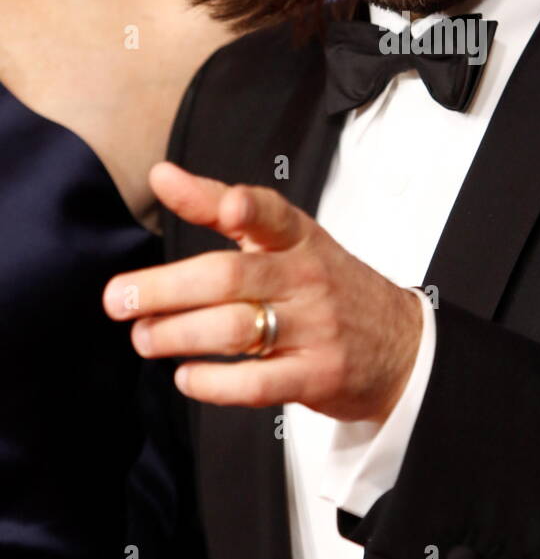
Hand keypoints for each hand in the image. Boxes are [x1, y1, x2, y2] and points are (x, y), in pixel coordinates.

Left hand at [102, 161, 423, 423]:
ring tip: (144, 338)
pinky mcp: (316, 375)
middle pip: (230, 278)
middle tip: (119, 299)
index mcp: (299, 238)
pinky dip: (212, 383)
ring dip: (177, 336)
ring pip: (235, 330)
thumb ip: (222, 208)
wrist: (402, 344)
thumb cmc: (329, 286)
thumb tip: (162, 175)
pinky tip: (187, 377)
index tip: (216, 203)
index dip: (244, 208)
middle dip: (166, 289)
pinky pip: (256, 383)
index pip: (270, 214)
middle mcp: (307, 277)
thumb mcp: (289, 239)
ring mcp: (315, 328)